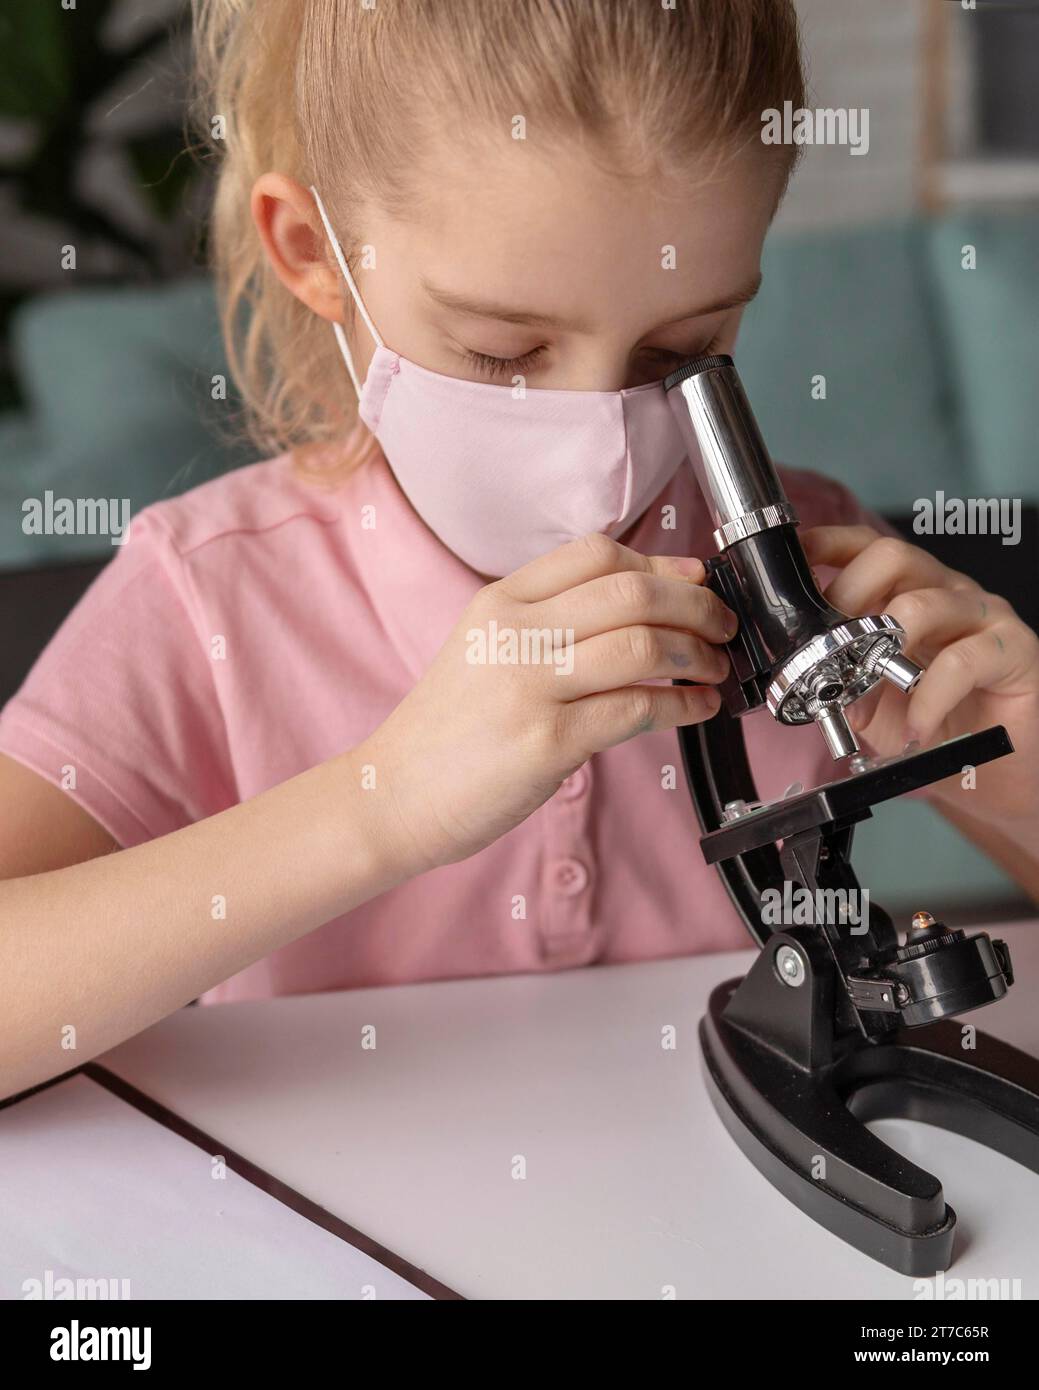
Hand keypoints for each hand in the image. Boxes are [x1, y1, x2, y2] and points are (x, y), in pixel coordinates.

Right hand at [359, 533, 736, 869]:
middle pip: (631, 590)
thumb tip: (640, 609)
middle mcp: (514, 633)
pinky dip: (683, 705)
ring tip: (715, 668)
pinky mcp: (547, 742)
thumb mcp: (483, 650)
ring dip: (697, 655)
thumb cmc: (447, 731)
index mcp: (500, 602)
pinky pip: (636, 709)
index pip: (596, 552)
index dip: (661, 562)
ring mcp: (529, 686)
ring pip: (642, 645)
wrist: (392, 795)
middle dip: (696, 604)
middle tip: (721, 624)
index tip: (695, 577)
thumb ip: (548, 624)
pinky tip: (697, 708)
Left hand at [802, 525, 1038, 826]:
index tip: (797, 555)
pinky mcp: (1013, 649)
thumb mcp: (876, 705)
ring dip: (883, 650)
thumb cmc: (940, 726)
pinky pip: (963, 659)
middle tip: (830, 644)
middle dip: (848, 594)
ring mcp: (982, 616)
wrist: (1001, 770)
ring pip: (923, 603)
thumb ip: (845, 682)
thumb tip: (811, 673)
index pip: (868, 548)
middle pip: (893, 556)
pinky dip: (930, 695)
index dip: (830, 544)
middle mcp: (945, 592)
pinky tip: (917, 725)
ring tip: (867, 694)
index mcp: (909, 593)